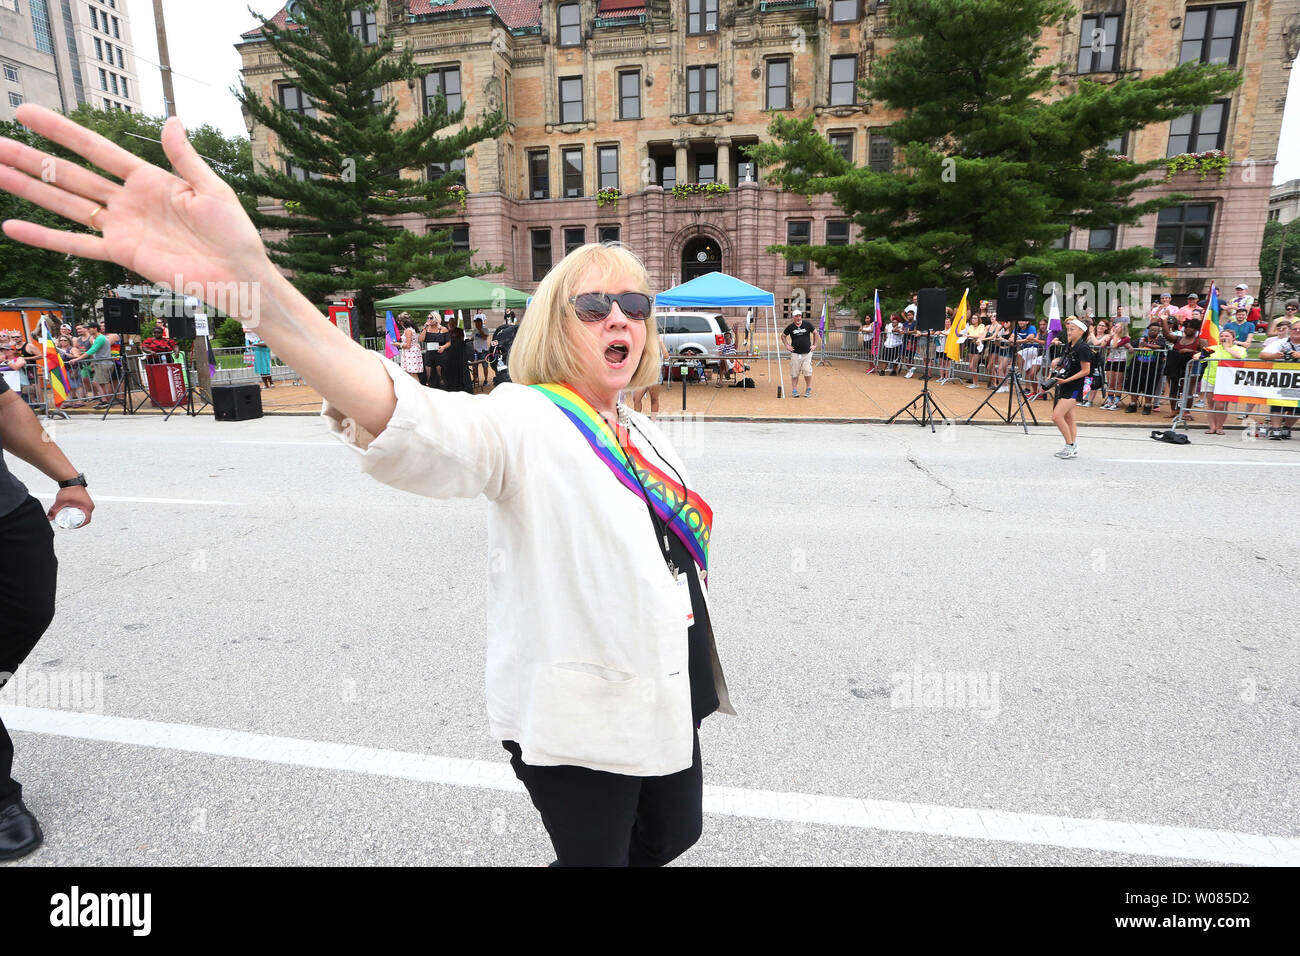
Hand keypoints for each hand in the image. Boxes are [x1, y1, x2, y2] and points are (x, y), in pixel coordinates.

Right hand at [0, 105, 272, 311]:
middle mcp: (129, 200)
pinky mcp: (122, 255)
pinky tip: (13, 227)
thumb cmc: (234, 234)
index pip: (96, 149)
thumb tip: (170, 120)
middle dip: (32, 158)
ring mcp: (122, 227)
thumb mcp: (213, 190)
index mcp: (150, 179)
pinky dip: (45, 237)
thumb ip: (185, 158)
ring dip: (30, 189)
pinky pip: (76, 245)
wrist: (239, 277)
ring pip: (66, 204)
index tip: (26, 113)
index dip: (61, 131)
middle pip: (70, 174)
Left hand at [47, 485, 93, 525]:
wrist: (71, 480)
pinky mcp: (85, 502)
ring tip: (67, 519)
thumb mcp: (61, 501)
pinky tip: (70, 513)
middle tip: (67, 524)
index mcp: (88, 507)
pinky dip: (76, 513)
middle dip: (75, 522)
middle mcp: (89, 506)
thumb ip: (54, 510)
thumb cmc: (70, 489)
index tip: (70, 526)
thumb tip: (49, 517)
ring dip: (76, 518)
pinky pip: (82, 510)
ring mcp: (88, 504)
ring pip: (83, 514)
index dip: (78, 526)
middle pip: (84, 518)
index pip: (86, 521)